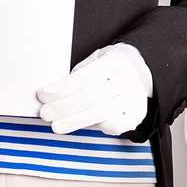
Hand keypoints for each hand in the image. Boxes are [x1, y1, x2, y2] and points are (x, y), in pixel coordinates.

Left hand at [35, 43, 152, 136]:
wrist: (143, 72)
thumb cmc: (111, 66)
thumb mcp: (97, 58)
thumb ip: (79, 72)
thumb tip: (51, 93)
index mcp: (115, 61)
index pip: (85, 77)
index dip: (61, 88)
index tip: (42, 95)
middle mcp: (128, 80)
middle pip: (91, 97)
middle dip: (63, 107)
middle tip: (45, 113)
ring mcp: (134, 99)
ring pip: (100, 113)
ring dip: (73, 121)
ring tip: (55, 125)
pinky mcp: (136, 115)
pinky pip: (114, 125)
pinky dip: (96, 127)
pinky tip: (81, 125)